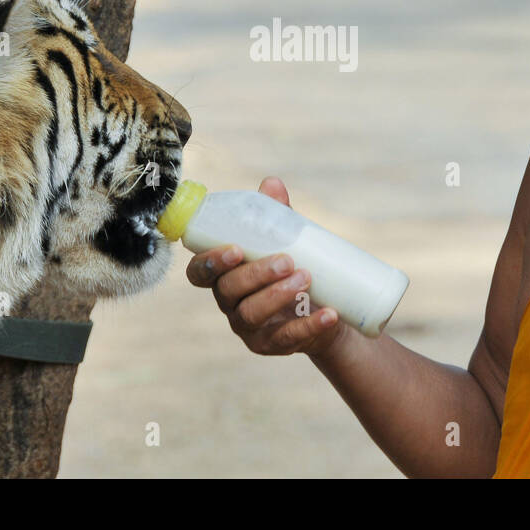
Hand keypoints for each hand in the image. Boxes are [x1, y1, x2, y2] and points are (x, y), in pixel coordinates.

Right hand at [186, 176, 348, 356]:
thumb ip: (277, 215)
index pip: (200, 271)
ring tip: (306, 278)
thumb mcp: (287, 239)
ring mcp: (248, 327)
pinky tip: (329, 314)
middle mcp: (229, 302)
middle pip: (228, 290)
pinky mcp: (272, 345)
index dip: (211, 262)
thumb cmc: (296, 266)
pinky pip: (286, 339)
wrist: (327, 309)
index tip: (236, 249)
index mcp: (224, 274)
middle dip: (256, 274)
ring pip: (251, 314)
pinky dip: (308, 326)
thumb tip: (271, 183)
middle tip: (287, 261)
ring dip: (277, 296)